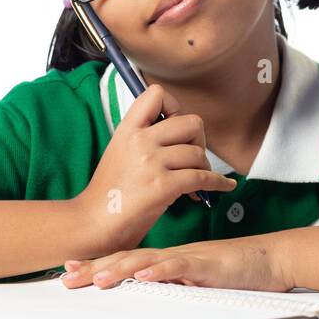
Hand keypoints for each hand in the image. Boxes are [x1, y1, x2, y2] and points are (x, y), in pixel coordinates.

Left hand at [60, 237, 293, 291]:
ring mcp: (188, 258)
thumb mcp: (194, 278)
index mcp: (166, 258)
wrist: (267, 258)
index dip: (96, 263)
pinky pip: (180, 268)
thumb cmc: (232, 269)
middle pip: (126, 260)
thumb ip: (171, 280)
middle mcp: (171, 255)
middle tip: (67, 276)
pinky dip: (160, 271)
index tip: (70, 268)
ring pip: (147, 262)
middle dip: (94, 268)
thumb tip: (145, 286)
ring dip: (119, 270)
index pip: (125, 259)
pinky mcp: (206, 265)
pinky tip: (143, 276)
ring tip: (95, 279)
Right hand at [73, 83, 236, 253]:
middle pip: (191, 122)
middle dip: (199, 141)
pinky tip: (224, 187)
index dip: (175, 107)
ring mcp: (151, 162)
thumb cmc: (110, 193)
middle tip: (191, 158)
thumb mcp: (119, 152)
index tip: (177, 127)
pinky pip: (203, 178)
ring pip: (198, 153)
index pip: (157, 94)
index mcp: (127, 129)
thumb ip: (144, 139)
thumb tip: (181, 136)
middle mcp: (140, 140)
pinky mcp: (163, 185)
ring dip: (204, 168)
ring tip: (196, 182)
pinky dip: (218, 183)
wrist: (94, 223)